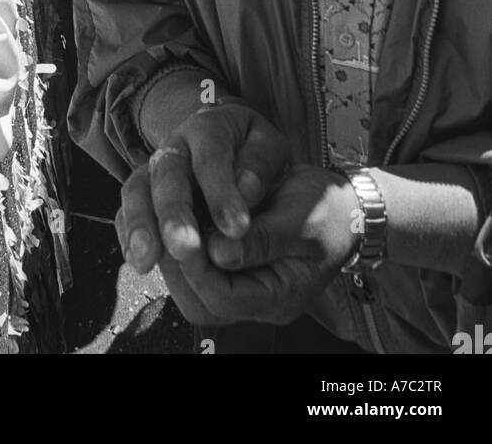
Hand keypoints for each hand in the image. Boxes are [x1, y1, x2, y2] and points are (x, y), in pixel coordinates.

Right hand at [116, 104, 289, 287]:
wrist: (228, 142)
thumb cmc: (253, 152)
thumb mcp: (270, 149)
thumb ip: (259, 170)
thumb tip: (246, 192)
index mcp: (209, 128)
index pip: (211, 158)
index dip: (221, 193)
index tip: (237, 229)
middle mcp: (175, 146)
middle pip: (167, 175)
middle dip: (173, 212)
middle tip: (186, 248)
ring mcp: (154, 169)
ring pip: (137, 191)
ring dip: (141, 227)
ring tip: (146, 262)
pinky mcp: (143, 194)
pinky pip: (126, 211)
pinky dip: (128, 237)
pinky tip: (139, 263)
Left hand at [159, 166, 357, 325]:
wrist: (345, 206)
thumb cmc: (330, 211)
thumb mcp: (302, 219)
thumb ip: (262, 239)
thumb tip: (217, 251)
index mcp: (280, 297)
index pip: (222, 299)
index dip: (195, 268)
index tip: (183, 233)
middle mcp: (260, 302)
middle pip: (201, 305)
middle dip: (179, 269)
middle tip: (166, 230)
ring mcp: (247, 288)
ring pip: (195, 292)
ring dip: (178, 259)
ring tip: (171, 224)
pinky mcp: (237, 270)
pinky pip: (201, 272)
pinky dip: (187, 249)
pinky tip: (183, 220)